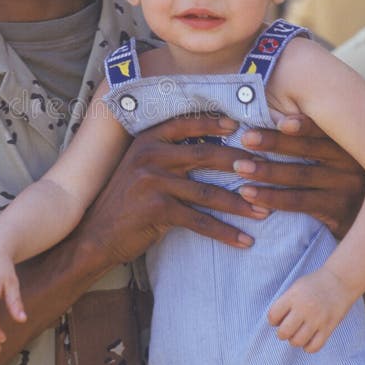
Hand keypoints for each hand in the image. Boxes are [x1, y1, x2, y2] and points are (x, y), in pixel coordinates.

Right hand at [75, 113, 271, 265]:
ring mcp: (152, 182)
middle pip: (205, 154)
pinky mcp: (157, 210)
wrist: (96, 235)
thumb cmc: (125, 202)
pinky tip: (244, 240)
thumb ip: (167, 155)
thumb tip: (209, 148)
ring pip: (207, 191)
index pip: (185, 123)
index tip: (241, 125)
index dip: (214, 123)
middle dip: (240, 163)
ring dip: (240, 204)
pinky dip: (225, 232)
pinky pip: (199, 220)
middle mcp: (149, 156)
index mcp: (147, 141)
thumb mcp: (140, 168)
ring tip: (265, 212)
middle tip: (268, 170)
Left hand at [235, 115, 364, 238]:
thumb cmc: (339, 181)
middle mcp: (351, 162)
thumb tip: (269, 117)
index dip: (302, 124)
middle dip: (274, 142)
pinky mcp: (339, 213)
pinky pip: (300, 202)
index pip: (322, 129)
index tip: (278, 119)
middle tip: (245, 138)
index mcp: (347, 142)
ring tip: (239, 167)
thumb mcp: (336, 158)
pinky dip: (271, 197)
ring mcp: (347, 188)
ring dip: (267, 171)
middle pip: (308, 149)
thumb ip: (312, 140)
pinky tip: (248, 194)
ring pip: (301, 176)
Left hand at [268, 267, 351, 351]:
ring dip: (294, 340)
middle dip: (282, 333)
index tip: (278, 319)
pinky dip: (308, 347)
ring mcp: (317, 319)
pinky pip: (314, 347)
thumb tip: (276, 322)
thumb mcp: (296, 287)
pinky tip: (308, 339)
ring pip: (298, 341)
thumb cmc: (314, 284)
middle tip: (287, 329)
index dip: (273, 320)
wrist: (340, 281)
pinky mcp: (329, 328)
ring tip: (298, 333)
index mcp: (293, 296)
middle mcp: (304, 308)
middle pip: (284, 332)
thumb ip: (285, 303)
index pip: (273, 315)